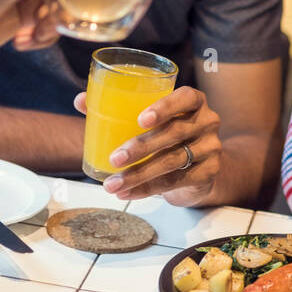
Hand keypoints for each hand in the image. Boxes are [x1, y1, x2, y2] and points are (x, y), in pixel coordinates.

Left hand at [73, 86, 221, 205]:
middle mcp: (208, 121)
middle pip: (175, 133)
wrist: (198, 165)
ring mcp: (211, 148)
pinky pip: (175, 182)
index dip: (165, 107)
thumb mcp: (149, 119)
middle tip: (114, 158)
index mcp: (194, 101)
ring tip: (112, 184)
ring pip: (172, 161)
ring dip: (139, 174)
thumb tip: (80, 100)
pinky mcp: (208, 173)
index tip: (141, 120)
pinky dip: (147, 190)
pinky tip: (127, 194)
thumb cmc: (166, 134)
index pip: (186, 97)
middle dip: (141, 147)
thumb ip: (117, 106)